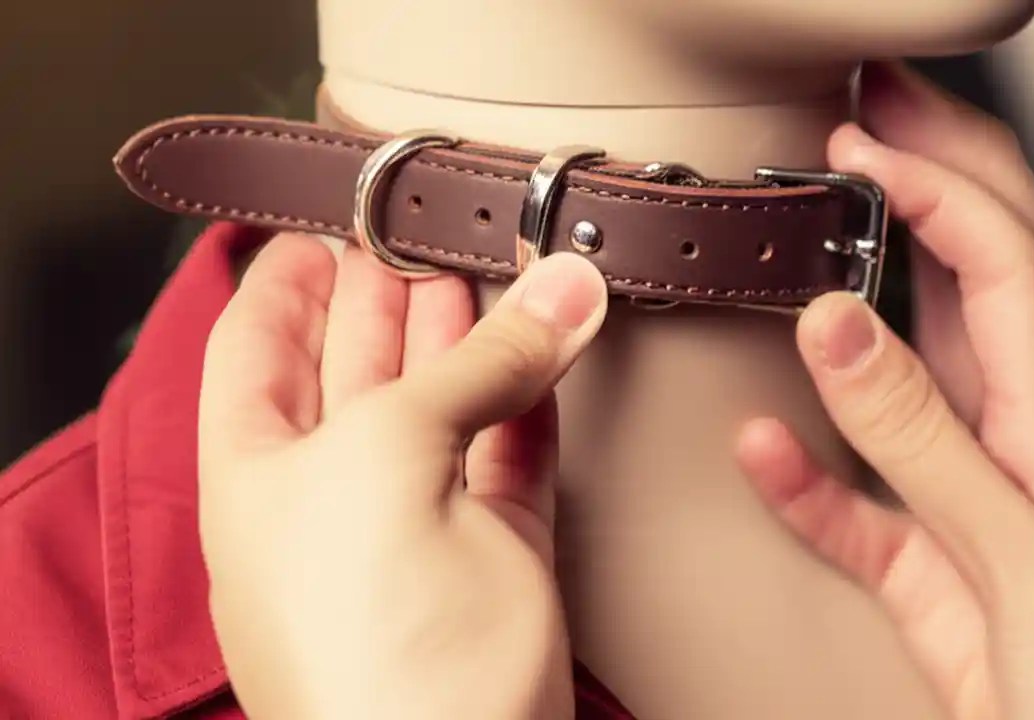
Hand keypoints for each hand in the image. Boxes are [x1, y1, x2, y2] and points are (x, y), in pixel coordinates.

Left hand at [197, 237, 606, 718]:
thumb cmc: (367, 637)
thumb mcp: (390, 461)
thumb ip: (478, 363)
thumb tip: (562, 286)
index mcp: (260, 470)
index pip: (256, 345)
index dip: (292, 276)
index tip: (338, 216)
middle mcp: (333, 491)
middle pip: (360, 363)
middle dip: (400, 291)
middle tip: (448, 227)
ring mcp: (417, 521)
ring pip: (448, 405)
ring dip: (479, 336)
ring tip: (511, 265)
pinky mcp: (496, 551)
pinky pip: (515, 455)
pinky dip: (537, 399)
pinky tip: (551, 349)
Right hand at [736, 62, 1033, 719]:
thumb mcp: (1022, 550)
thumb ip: (921, 436)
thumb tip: (836, 318)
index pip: (1000, 253)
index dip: (930, 179)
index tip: (855, 135)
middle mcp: (1026, 434)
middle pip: (969, 276)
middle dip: (921, 184)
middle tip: (857, 117)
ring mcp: (976, 496)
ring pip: (908, 376)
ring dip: (855, 306)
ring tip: (807, 232)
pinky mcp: (934, 568)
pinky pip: (854, 503)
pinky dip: (802, 476)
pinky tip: (758, 450)